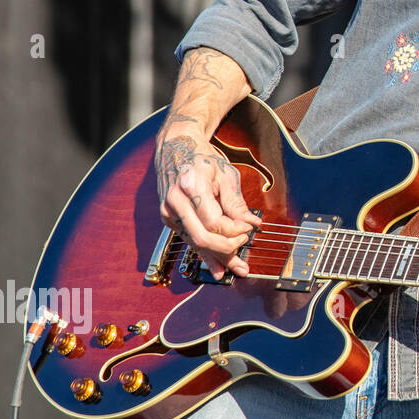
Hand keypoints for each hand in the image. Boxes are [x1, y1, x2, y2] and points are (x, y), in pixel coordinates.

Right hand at [156, 130, 261, 280]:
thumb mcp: (225, 173)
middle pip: (202, 237)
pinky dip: (206, 254)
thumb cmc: (203, 159)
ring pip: (195, 243)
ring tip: (238, 269)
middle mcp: (175, 202)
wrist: (176, 149)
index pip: (214, 221)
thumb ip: (236, 201)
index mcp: (191, 186)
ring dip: (218, 258)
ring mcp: (169, 213)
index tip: (250, 227)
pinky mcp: (170, 220)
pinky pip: (190, 240)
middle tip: (245, 243)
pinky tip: (218, 268)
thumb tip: (250, 223)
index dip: (235, 229)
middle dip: (227, 248)